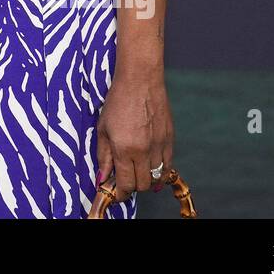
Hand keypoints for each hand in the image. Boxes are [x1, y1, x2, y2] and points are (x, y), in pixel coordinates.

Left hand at [95, 70, 173, 203]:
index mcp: (124, 149)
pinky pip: (168, 166)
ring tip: (136, 172)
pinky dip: (160, 172)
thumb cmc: (118, 101)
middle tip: (123, 181)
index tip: (115, 192)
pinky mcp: (170, 140)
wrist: (140, 81)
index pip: (126, 184)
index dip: (120, 193)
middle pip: (142, 185)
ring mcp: (160, 146)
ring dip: (146, 180)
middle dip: (131, 187)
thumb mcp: (103, 129)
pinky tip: (151, 167)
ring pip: (156, 178)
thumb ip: (103, 156)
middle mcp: (144, 151)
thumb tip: (103, 179)